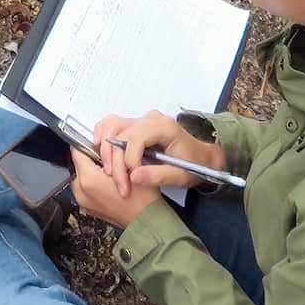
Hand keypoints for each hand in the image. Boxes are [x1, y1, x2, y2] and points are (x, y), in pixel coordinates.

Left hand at [69, 147, 159, 228]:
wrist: (146, 220)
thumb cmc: (140, 196)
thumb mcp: (126, 164)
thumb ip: (107, 152)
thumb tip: (98, 144)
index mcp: (88, 179)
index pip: (76, 151)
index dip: (88, 143)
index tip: (97, 143)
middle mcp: (81, 192)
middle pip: (78, 163)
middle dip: (90, 157)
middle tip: (107, 158)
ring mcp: (83, 202)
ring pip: (81, 175)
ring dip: (91, 170)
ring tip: (109, 170)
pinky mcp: (88, 208)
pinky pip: (86, 188)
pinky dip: (93, 183)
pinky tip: (108, 182)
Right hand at [91, 111, 222, 195]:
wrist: (201, 157)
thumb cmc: (194, 165)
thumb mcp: (181, 176)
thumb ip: (158, 176)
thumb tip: (133, 176)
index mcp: (163, 126)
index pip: (135, 139)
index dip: (129, 161)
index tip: (132, 181)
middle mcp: (150, 118)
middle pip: (120, 135)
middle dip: (116, 163)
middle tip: (120, 185)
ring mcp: (141, 120)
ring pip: (112, 127)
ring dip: (106, 151)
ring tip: (110, 172)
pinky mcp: (135, 126)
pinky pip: (113, 125)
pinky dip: (104, 137)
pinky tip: (102, 153)